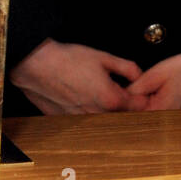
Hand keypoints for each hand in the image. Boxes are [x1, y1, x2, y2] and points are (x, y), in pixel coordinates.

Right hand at [10, 39, 147, 114]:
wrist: (36, 66)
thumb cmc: (67, 60)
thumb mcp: (104, 57)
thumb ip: (128, 68)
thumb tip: (139, 75)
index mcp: (110, 99)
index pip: (139, 106)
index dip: (143, 98)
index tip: (142, 92)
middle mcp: (97, 113)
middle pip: (123, 116)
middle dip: (127, 106)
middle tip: (124, 92)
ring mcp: (81, 120)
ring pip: (104, 120)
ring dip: (108, 111)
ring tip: (100, 94)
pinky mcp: (66, 121)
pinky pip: (85, 121)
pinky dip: (90, 113)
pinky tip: (84, 99)